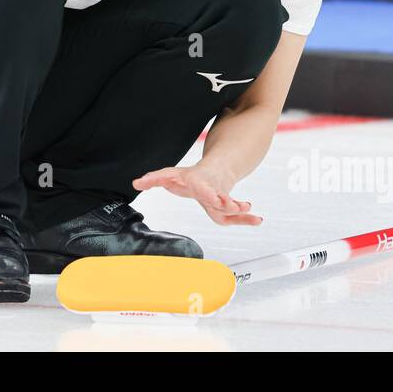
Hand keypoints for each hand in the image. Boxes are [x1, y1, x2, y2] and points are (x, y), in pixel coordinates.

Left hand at [132, 160, 262, 225]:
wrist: (214, 171)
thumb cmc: (190, 178)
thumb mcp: (170, 177)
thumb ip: (153, 180)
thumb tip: (135, 182)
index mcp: (192, 180)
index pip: (191, 182)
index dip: (194, 187)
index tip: (203, 192)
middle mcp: (208, 187)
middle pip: (213, 193)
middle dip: (219, 198)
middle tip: (228, 204)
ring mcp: (219, 195)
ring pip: (227, 202)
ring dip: (236, 206)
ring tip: (246, 208)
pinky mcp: (226, 204)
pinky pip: (237, 214)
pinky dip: (247, 217)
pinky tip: (257, 220)